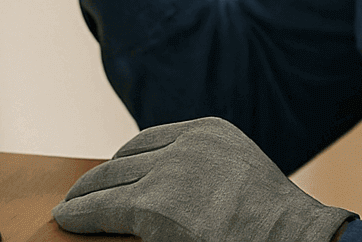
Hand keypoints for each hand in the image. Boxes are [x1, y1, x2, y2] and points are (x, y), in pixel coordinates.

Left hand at [52, 117, 354, 241]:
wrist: (293, 240)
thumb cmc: (273, 225)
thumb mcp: (238, 178)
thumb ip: (205, 172)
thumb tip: (171, 193)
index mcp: (208, 131)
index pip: (149, 139)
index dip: (125, 160)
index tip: (112, 173)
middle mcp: (185, 142)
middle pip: (126, 158)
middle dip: (104, 178)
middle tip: (83, 193)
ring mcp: (168, 171)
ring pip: (110, 180)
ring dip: (86, 195)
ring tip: (70, 206)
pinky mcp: (152, 205)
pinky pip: (101, 209)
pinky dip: (80, 214)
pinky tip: (67, 219)